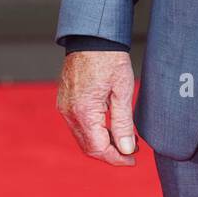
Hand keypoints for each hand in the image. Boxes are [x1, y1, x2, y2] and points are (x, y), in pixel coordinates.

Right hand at [56, 51, 137, 166]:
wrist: (92, 36)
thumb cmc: (110, 58)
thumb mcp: (123, 90)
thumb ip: (123, 123)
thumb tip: (126, 149)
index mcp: (84, 112)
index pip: (99, 148)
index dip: (117, 158)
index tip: (133, 160)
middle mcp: (69, 113)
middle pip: (88, 146)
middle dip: (110, 153)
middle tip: (131, 150)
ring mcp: (64, 107)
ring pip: (83, 137)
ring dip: (102, 142)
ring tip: (125, 138)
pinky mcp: (65, 100)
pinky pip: (78, 124)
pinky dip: (94, 130)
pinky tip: (110, 125)